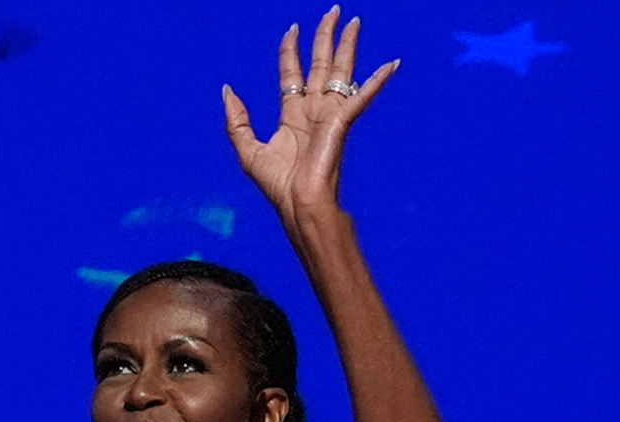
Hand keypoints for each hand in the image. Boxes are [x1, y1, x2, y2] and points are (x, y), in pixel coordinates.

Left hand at [222, 6, 398, 218]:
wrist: (299, 204)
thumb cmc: (278, 185)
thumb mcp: (247, 149)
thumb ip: (237, 120)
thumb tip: (227, 90)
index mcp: (292, 115)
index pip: (292, 73)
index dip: (291, 50)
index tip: (292, 30)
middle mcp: (313, 110)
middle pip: (320, 64)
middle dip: (325, 37)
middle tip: (333, 11)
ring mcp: (330, 115)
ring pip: (340, 71)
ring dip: (348, 46)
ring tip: (354, 21)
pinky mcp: (342, 123)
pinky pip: (361, 96)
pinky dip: (377, 81)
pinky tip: (392, 64)